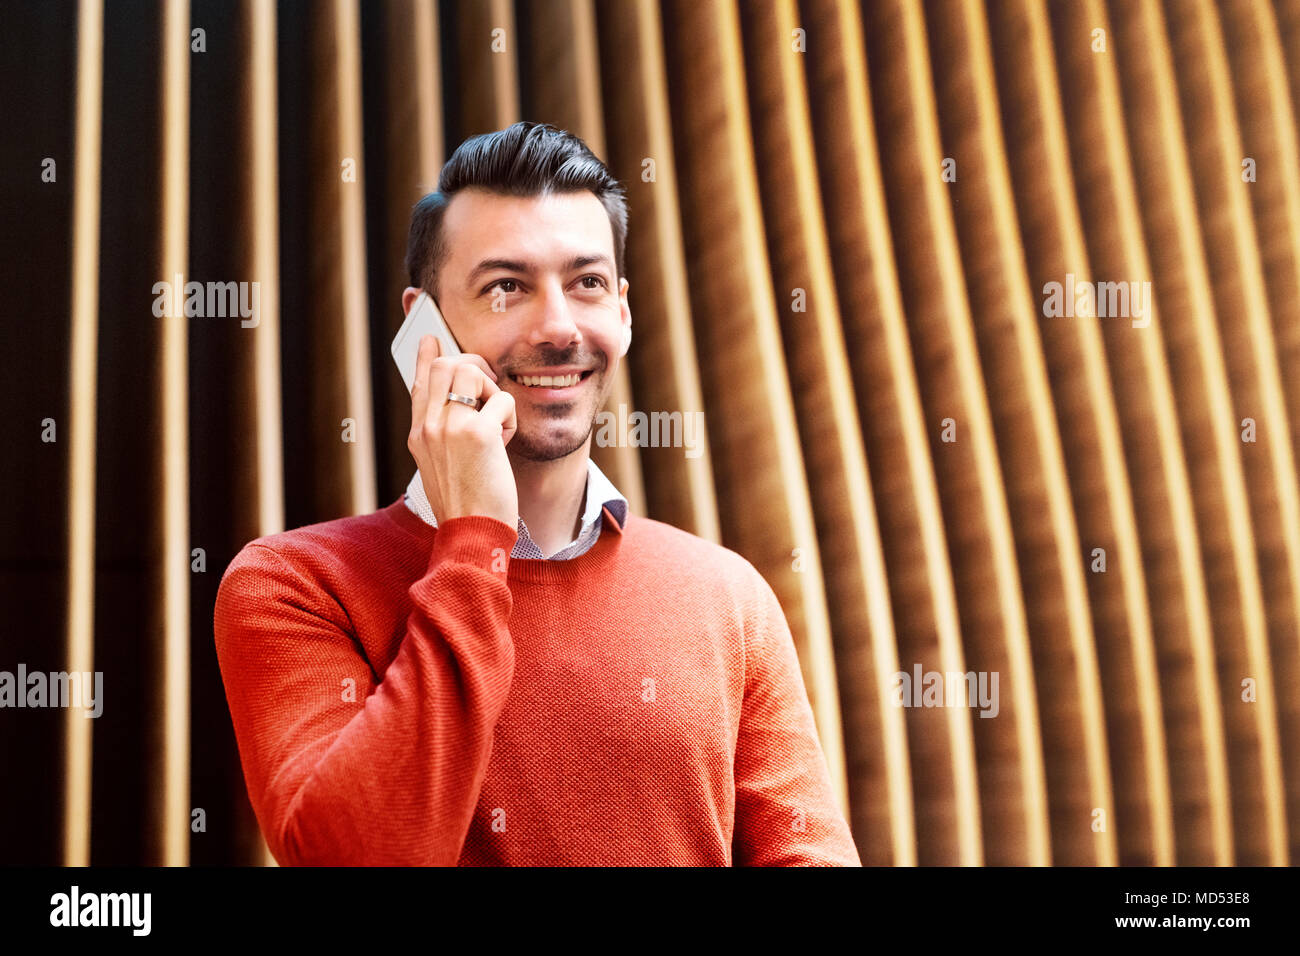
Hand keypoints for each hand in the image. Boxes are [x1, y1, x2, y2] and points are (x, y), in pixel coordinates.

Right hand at [407, 335, 518, 528]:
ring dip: (493, 389)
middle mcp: (428, 426)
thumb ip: (442, 433)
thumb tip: (457, 405)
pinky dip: (512, 418)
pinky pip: (503, 399)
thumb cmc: (465, 502)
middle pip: (445, 364)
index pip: (419, 382)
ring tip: (497, 421)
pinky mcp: (478, 433)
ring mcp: (449, 427)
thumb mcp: (441, 465)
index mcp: (418, 434)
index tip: (431, 338)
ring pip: (471, 370)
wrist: (471, 534)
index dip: (426, 356)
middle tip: (489, 386)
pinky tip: (506, 443)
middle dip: (473, 365)